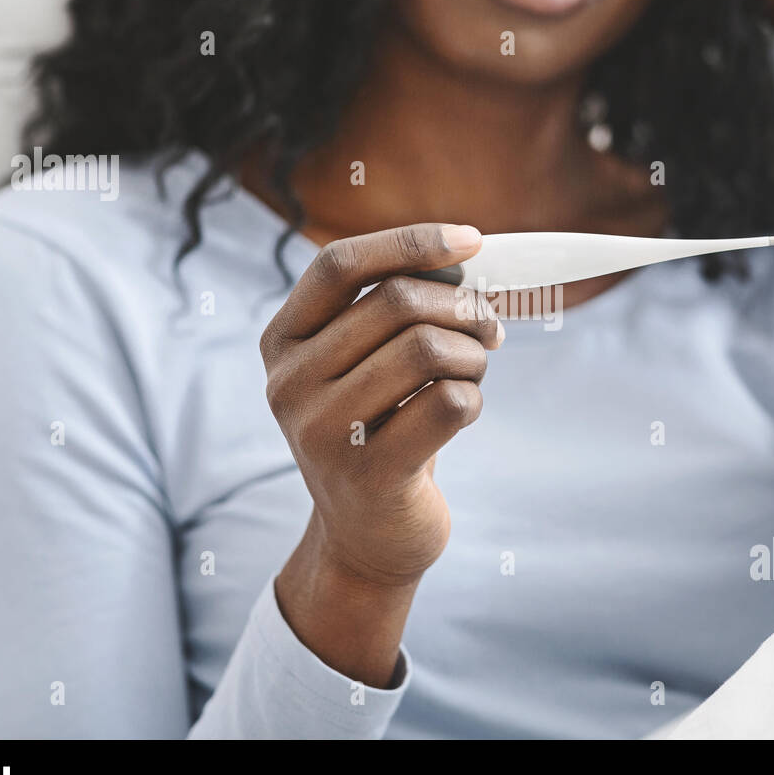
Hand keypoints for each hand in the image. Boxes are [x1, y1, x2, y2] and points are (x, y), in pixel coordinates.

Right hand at [260, 223, 501, 683]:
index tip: (473, 240)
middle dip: (464, 308)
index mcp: (283, 342)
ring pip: (430, 349)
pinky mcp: (369, 473)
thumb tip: (465, 256)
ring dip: (474, 356)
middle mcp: (289, 383)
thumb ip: (397, 309)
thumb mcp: (369, 364)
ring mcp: (323, 431)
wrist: (367, 534)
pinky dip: (475, 399)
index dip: (410, 242)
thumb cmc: (379, 430)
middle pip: (397, 302)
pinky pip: (451, 403)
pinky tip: (461, 416)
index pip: (339, 264)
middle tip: (490, 331)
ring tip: (473, 374)